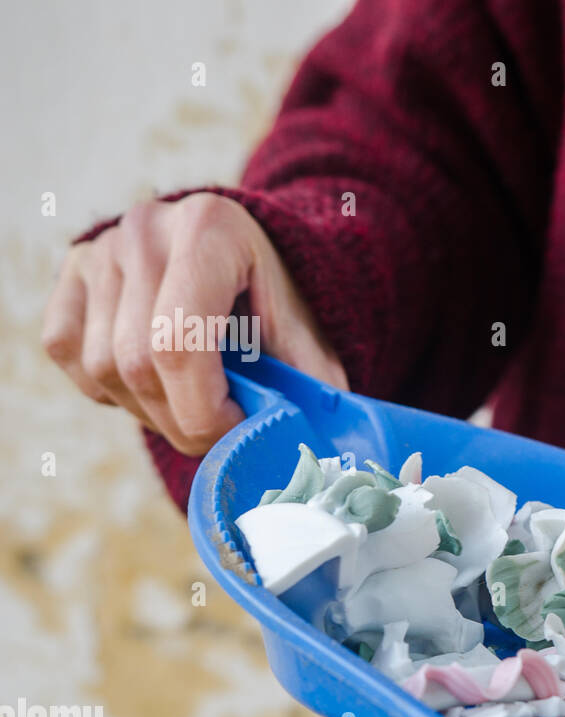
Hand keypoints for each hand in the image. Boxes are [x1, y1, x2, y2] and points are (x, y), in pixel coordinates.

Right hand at [40, 193, 347, 455]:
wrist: (242, 251)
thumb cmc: (276, 299)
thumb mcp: (307, 332)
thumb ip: (310, 385)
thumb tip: (309, 451)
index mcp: (211, 229)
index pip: (180, 345)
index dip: (205, 410)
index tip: (239, 429)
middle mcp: (145, 229)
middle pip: (137, 364)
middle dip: (182, 421)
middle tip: (220, 430)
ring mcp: (100, 247)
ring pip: (101, 368)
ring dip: (148, 410)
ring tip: (190, 401)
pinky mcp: (71, 270)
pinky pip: (65, 351)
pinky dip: (106, 385)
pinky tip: (149, 378)